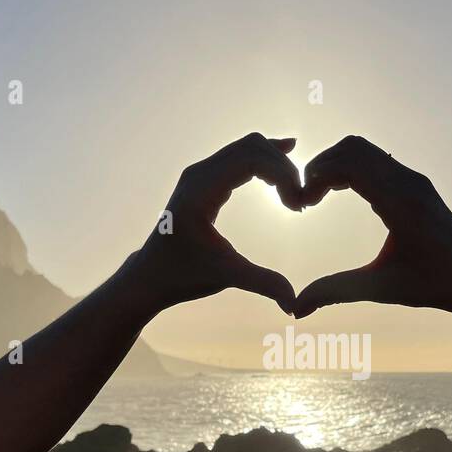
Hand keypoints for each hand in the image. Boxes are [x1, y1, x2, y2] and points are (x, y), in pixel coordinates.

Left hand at [130, 133, 302, 312]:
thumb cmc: (183, 275)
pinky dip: (264, 159)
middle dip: (283, 168)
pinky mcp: (204, 178)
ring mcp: (200, 173)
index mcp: (200, 191)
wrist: (150, 273)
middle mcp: (198, 174)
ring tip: (295, 192)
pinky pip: (239, 155)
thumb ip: (262, 284)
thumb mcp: (225, 277)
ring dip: (276, 163)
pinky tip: (284, 156)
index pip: (250, 159)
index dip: (282, 175)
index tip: (297, 206)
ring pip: (246, 147)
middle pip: (252, 146)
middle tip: (301, 202)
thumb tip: (295, 305)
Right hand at [294, 136, 451, 317]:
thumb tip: (296, 308)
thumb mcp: (380, 288)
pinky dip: (350, 168)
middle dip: (320, 166)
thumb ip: (335, 292)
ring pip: (363, 150)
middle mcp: (408, 182)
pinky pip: (375, 160)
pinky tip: (337, 194)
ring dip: (334, 165)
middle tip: (304, 198)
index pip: (349, 165)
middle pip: (352, 148)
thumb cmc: (433, 283)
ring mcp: (413, 179)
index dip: (316, 176)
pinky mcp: (414, 182)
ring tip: (316, 196)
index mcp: (400, 203)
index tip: (301, 204)